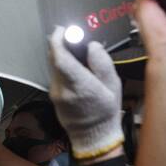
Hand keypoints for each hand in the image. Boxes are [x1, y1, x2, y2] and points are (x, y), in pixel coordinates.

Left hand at [47, 29, 123, 161]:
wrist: (93, 136)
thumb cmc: (107, 110)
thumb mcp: (113, 86)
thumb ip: (102, 64)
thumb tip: (91, 46)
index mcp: (79, 86)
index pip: (61, 59)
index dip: (58, 41)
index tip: (62, 29)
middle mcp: (62, 89)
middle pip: (54, 59)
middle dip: (59, 44)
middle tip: (69, 34)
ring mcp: (54, 93)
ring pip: (53, 66)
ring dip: (60, 54)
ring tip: (73, 49)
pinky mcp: (52, 95)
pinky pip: (55, 75)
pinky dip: (61, 66)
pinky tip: (73, 65)